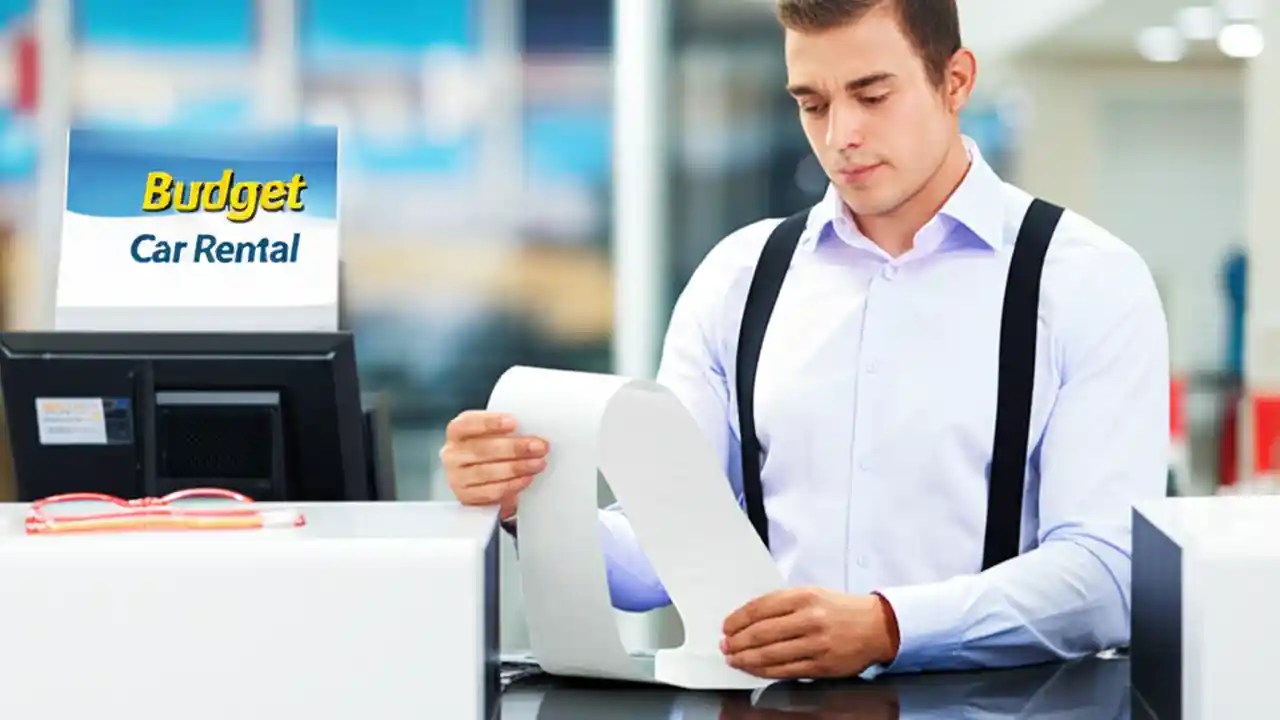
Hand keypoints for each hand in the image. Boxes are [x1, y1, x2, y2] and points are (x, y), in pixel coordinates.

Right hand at [439, 410, 548, 519]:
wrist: (481, 476)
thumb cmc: (489, 448)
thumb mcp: (493, 434)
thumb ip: (507, 431)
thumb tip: (531, 434)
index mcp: (457, 431)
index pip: (469, 423)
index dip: (491, 422)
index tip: (514, 422)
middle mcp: (452, 454)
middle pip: (482, 450)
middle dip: (514, 448)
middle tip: (538, 447)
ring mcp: (456, 477)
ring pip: (487, 472)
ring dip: (517, 468)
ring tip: (538, 463)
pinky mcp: (466, 497)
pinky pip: (490, 492)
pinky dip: (511, 485)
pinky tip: (526, 478)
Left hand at [721, 588, 899, 679]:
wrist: (876, 626)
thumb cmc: (839, 609)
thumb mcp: (812, 593)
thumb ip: (782, 604)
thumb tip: (747, 619)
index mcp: (804, 597)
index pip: (760, 607)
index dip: (738, 619)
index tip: (727, 626)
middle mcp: (809, 619)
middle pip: (761, 633)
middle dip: (737, 641)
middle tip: (725, 645)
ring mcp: (816, 644)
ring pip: (771, 654)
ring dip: (746, 659)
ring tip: (733, 659)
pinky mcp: (821, 665)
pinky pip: (785, 670)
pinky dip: (764, 671)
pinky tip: (754, 669)